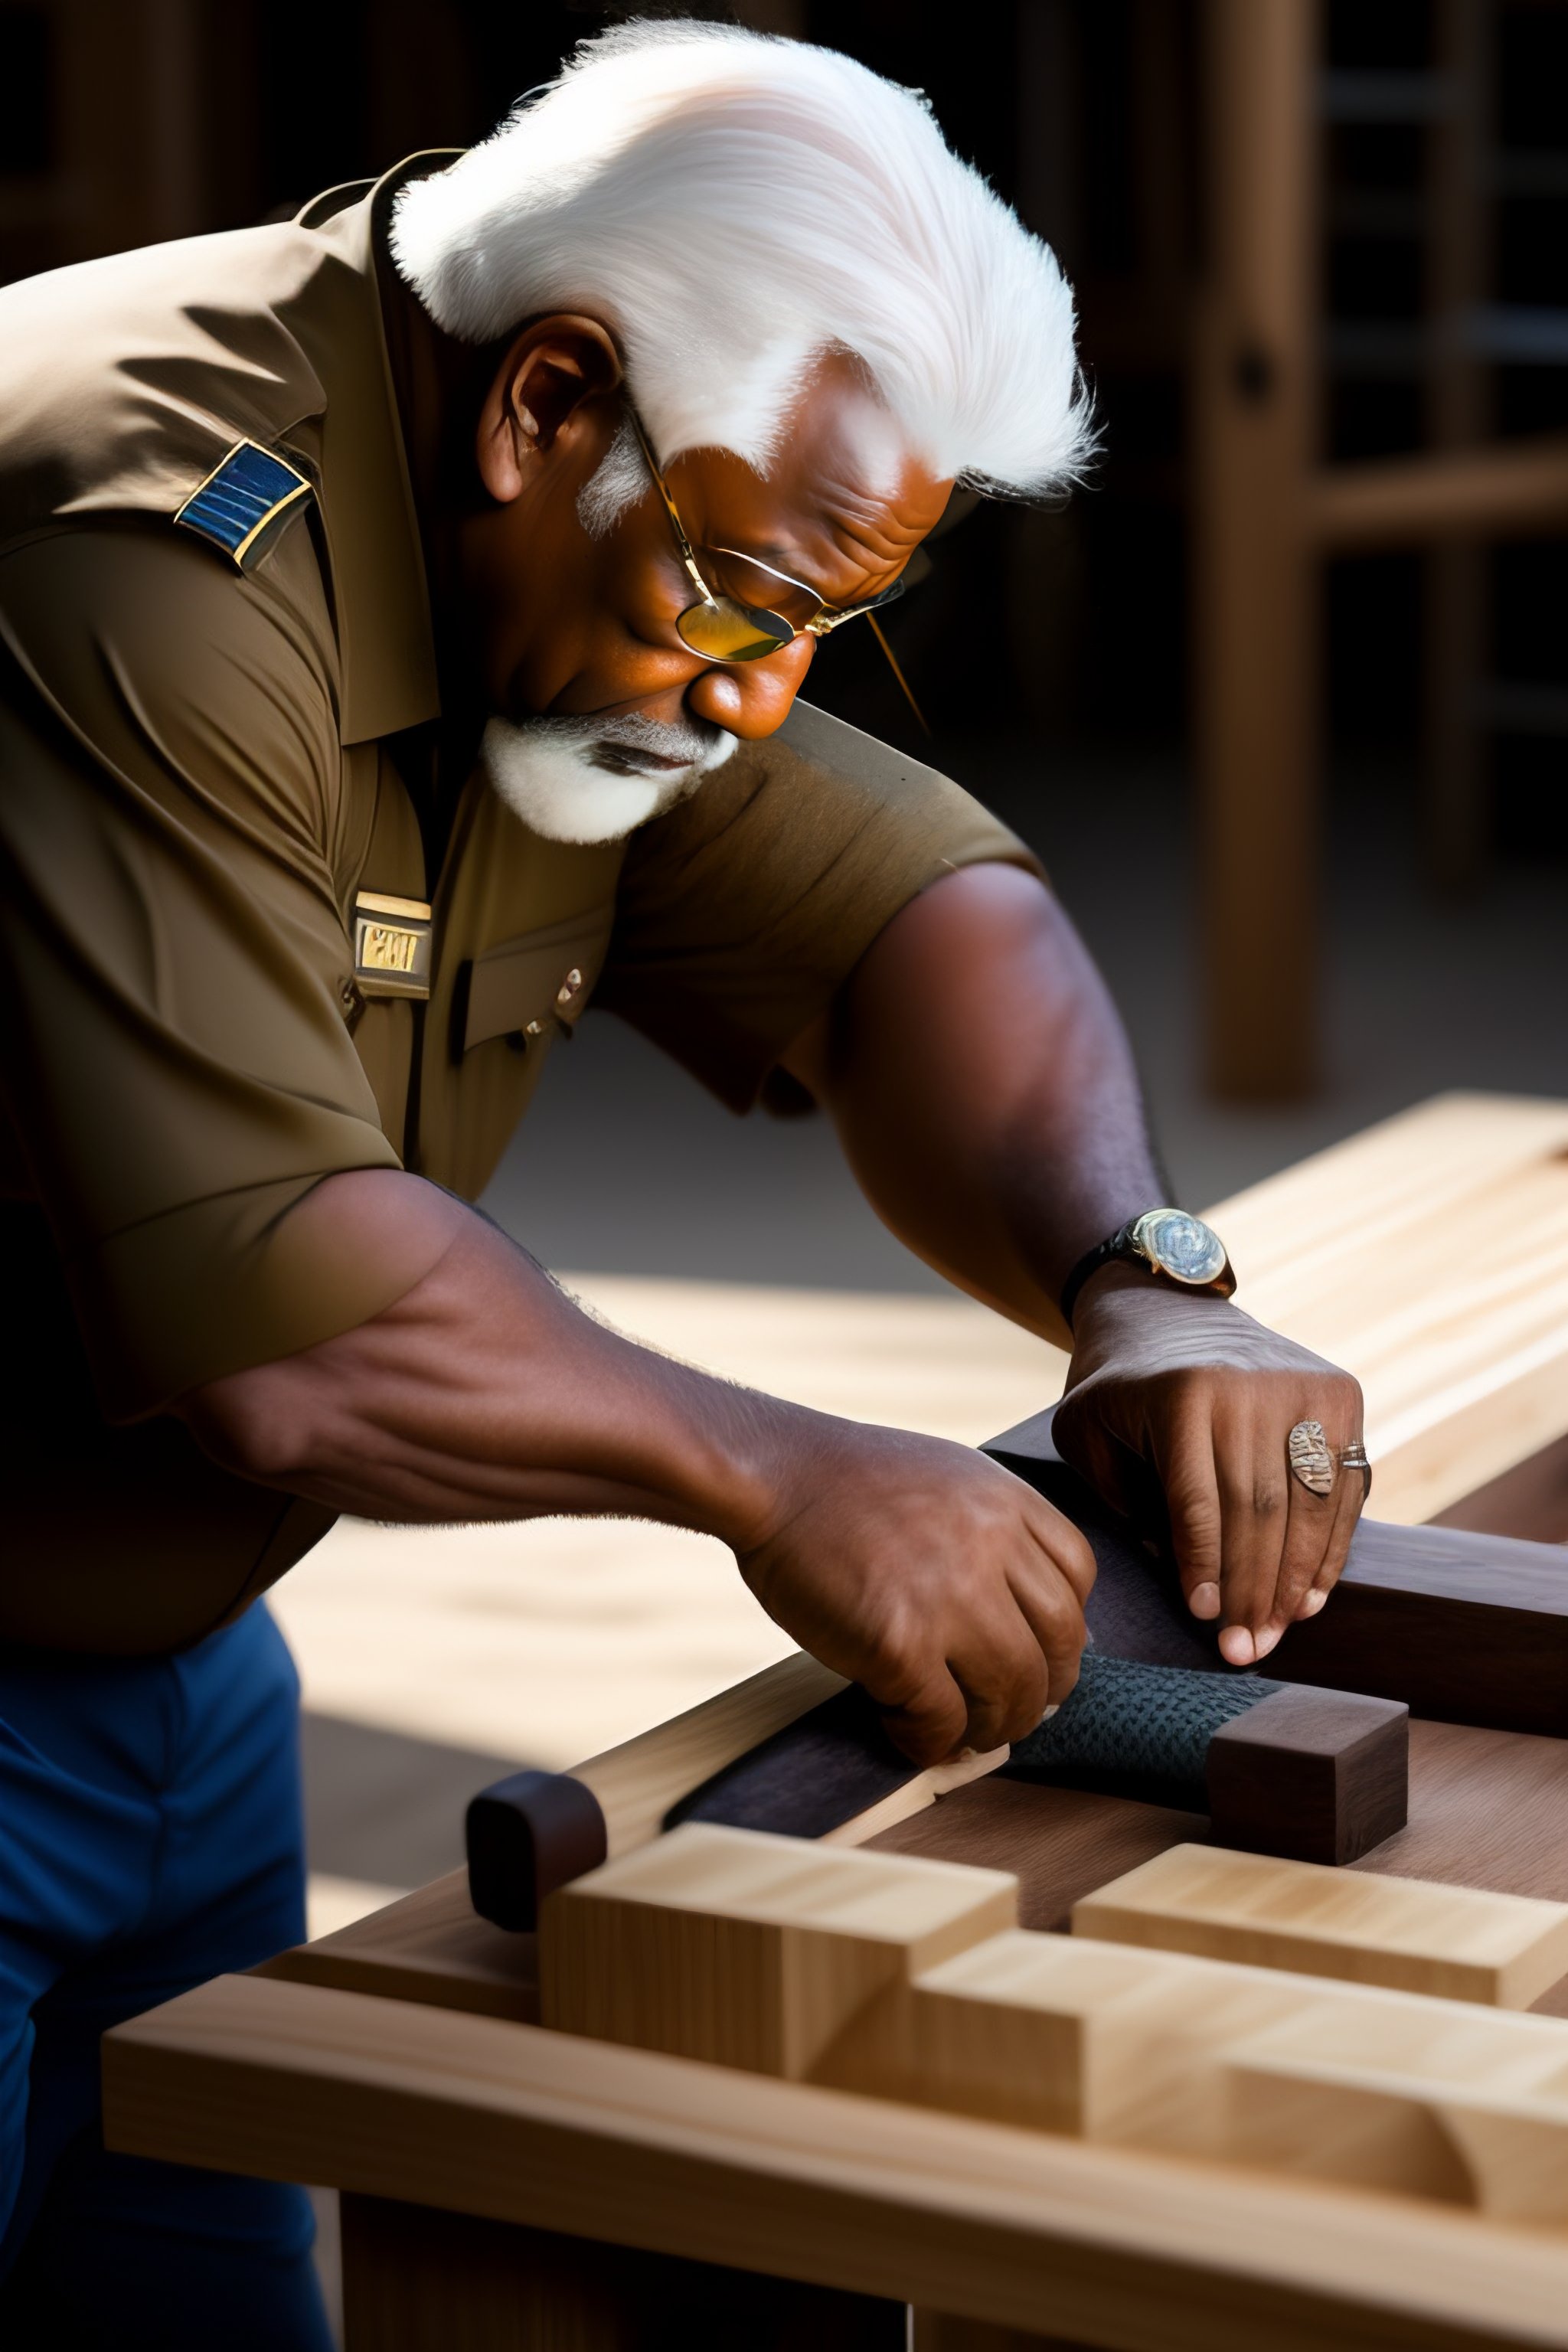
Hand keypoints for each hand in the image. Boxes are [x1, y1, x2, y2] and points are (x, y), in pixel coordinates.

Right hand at [732, 1415, 1095, 1765]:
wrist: (772, 1474)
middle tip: (1009, 1713)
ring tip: (962, 1732)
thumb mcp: (948, 1478)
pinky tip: (903, 1728)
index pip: (1077, 1581)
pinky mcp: (899, 1642)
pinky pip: (940, 1719)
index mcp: (1007, 1502)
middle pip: (1056, 1648)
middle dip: (1039, 1694)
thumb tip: (1031, 1613)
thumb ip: (995, 1531)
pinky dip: (928, 1741)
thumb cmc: (843, 1480)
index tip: (1038, 1655)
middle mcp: (991, 1547)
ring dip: (991, 1729)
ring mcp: (948, 1596)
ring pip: (1010, 1695)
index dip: (1062, 1630)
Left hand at [1052, 1267, 1366, 1665]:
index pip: (1200, 1502)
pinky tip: (1309, 1596)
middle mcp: (1250, 1386)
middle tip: (1243, 1651)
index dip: (1206, 1567)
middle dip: (1252, 1591)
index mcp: (1182, 1394)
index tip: (1205, 1619)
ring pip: (1308, 1507)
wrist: (1166, 1309)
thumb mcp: (1086, 1433)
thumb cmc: (1119, 1387)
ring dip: (1294, 1583)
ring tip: (1274, 1634)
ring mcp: (1304, 1386)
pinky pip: (1343, 1488)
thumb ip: (1123, 1500)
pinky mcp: (1341, 1393)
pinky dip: (1330, 1548)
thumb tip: (1182, 1571)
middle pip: (1259, 1512)